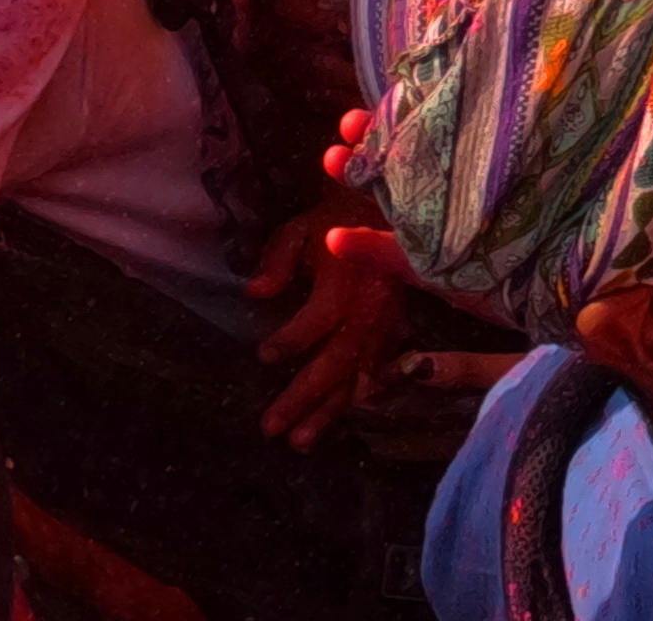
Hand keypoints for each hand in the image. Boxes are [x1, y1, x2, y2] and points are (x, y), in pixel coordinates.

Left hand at [248, 199, 406, 449]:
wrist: (384, 211)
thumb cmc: (334, 221)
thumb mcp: (300, 229)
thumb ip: (278, 259)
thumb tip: (254, 293)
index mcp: (348, 278)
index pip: (319, 318)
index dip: (291, 340)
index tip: (263, 356)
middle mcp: (372, 306)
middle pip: (338, 359)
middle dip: (303, 396)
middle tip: (270, 427)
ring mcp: (388, 322)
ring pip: (360, 374)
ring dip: (330, 410)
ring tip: (300, 441)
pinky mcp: (397, 330)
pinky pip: (381, 371)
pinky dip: (361, 398)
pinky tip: (342, 419)